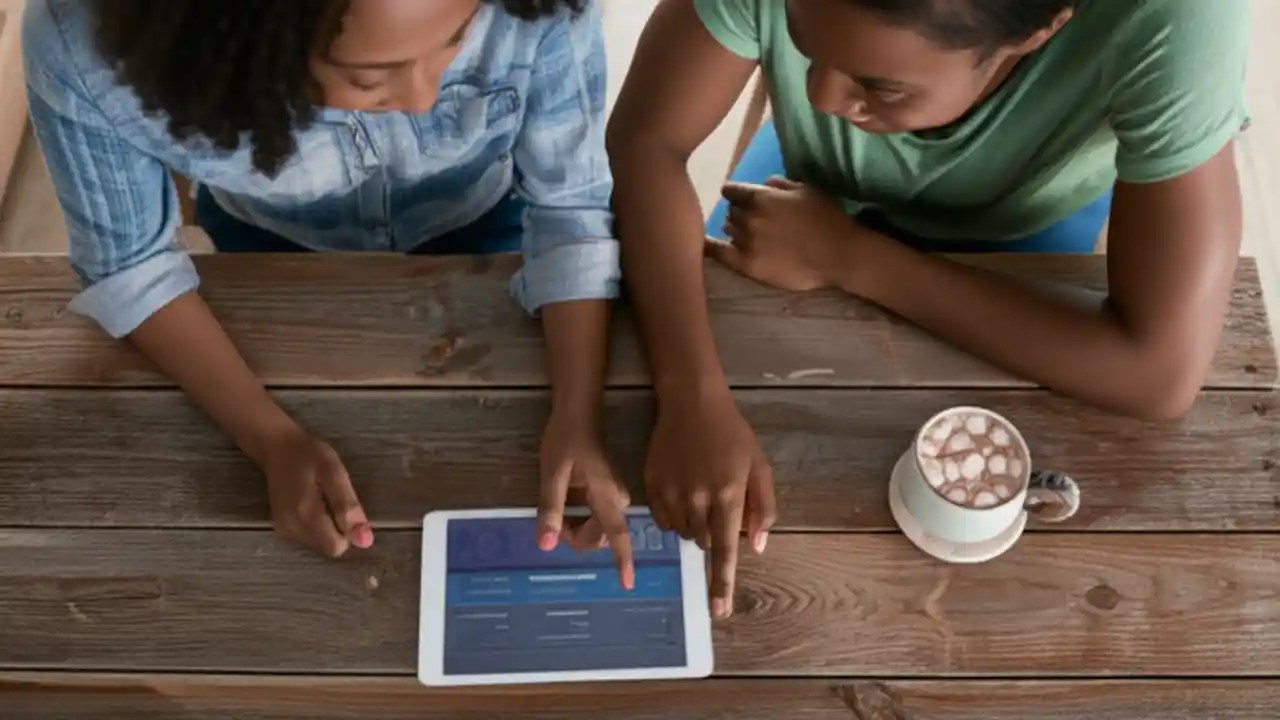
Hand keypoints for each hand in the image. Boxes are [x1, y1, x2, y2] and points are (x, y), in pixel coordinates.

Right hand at [261, 428, 373, 557]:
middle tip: (333, 498)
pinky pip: (311, 538)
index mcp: (305, 516)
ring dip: (329, 526)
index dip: (349, 530)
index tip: (346, 506)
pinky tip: (313, 503)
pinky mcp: (282, 528)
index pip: (336, 547)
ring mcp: (284, 530)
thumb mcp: (334, 473)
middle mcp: (291, 529)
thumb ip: (348, 507)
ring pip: (321, 544)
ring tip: (322, 498)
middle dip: (339, 528)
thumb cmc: (309, 456)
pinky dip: (319, 525)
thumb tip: (364, 540)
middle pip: (328, 547)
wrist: (278, 449)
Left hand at [537, 411, 634, 589]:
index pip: (617, 535)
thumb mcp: (551, 475)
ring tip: (558, 504)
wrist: (578, 416)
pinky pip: (596, 521)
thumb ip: (550, 510)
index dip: (622, 561)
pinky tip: (568, 500)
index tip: (627, 584)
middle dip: (571, 535)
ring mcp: (617, 499)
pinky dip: (578, 519)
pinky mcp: (611, 497)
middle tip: (551, 513)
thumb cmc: (565, 441)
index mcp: (606, 497)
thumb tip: (544, 546)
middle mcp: (618, 502)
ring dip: (574, 527)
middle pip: (597, 538)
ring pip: (596, 531)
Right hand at [646, 386, 776, 618]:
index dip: (722, 584)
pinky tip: (681, 492)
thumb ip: (763, 510)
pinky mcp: (651, 487)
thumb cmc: (733, 435)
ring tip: (700, 494)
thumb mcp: (759, 468)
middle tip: (718, 504)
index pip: (725, 551)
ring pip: (683, 534)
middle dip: (713, 535)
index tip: (719, 611)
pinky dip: (674, 517)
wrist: (692, 403)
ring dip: (694, 526)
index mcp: (728, 496)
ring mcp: (671, 494)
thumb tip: (756, 548)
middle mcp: (698, 500)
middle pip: (704, 544)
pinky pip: (662, 521)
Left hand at [707, 177, 858, 291]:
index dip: (736, 193)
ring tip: (747, 235)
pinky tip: (704, 245)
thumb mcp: (808, 190)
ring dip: (734, 229)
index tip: (739, 198)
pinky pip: (719, 253)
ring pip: (728, 230)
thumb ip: (781, 184)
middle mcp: (748, 217)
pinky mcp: (747, 265)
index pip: (732, 190)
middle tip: (752, 220)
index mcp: (762, 196)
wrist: (839, 255)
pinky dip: (710, 247)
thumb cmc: (828, 219)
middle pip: (731, 211)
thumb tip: (763, 183)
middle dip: (739, 212)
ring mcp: (746, 242)